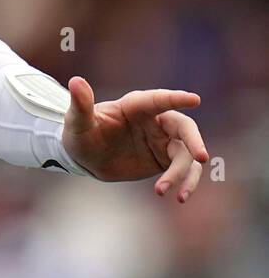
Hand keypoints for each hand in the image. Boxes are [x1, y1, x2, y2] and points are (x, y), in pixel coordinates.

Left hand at [61, 76, 207, 198]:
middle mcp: (155, 121)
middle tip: (202, 157)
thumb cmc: (80, 134)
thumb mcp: (76, 122)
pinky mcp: (165, 160)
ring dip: (183, 173)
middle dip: (195, 141)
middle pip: (183, 128)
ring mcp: (163, 141)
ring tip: (167, 191)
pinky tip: (178, 196)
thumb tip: (75, 80)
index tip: (195, 100)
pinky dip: (186, 182)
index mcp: (135, 106)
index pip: (158, 100)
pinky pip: (185, 170)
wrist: (85, 158)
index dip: (176, 98)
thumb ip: (80, 104)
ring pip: (186, 154)